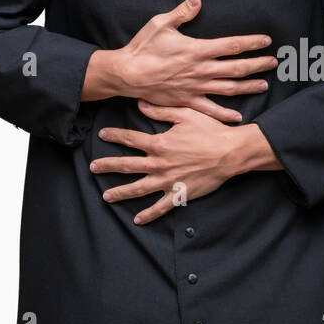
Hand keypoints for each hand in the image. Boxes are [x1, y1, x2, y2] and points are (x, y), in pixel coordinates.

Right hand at [82, 0, 276, 122]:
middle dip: (258, 65)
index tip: (266, 41)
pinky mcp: (187, 101)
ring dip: (248, 86)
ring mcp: (196, 87)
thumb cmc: (143, 47)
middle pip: (237, 68)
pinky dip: (225, 113)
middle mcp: (201, 70)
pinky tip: (237, 116)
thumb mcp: (160, 23)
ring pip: (229, 88)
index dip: (252, 43)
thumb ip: (182, 12)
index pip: (232, 45)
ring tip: (264, 85)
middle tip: (274, 63)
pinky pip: (210, 109)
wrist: (127, 74)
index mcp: (197, 50)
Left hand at [90, 100, 277, 223]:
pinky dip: (149, 214)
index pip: (130, 139)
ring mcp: (168, 181)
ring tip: (106, 196)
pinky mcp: (180, 194)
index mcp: (159, 144)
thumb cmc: (211, 131)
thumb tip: (141, 104)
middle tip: (93, 168)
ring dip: (120, 192)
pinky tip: (137, 219)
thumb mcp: (186, 115)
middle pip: (127, 166)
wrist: (230, 152)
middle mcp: (159, 164)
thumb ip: (161, 111)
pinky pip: (161, 207)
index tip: (101, 135)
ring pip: (138, 189)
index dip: (114, 136)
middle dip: (108, 166)